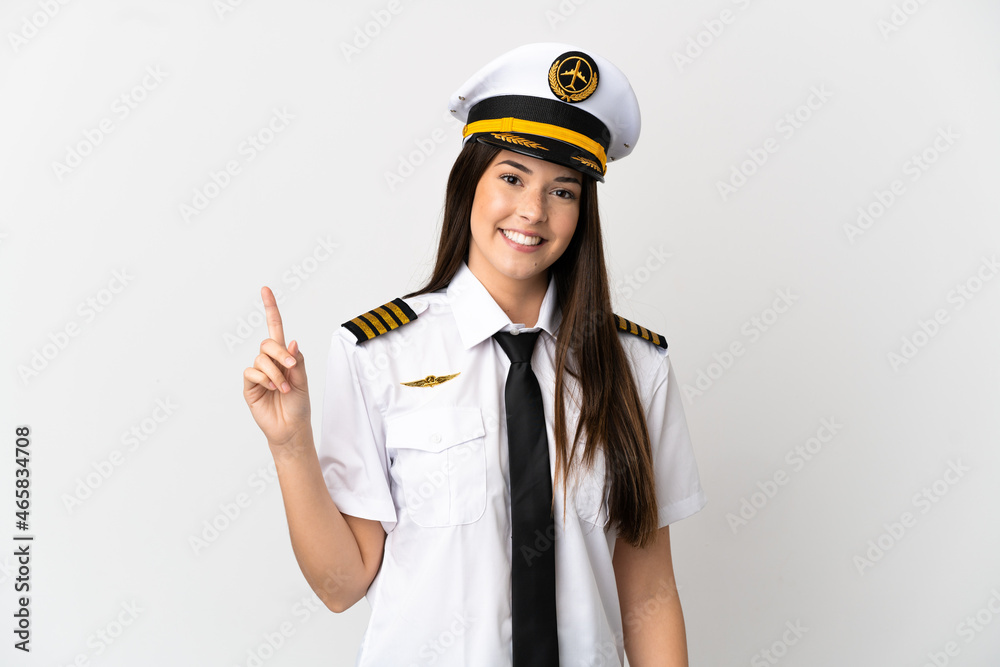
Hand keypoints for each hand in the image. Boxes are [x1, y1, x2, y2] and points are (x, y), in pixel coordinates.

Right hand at [243, 286, 310, 447]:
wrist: (291, 428)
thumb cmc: (298, 405)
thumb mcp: (303, 380)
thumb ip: (298, 361)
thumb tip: (292, 342)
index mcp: (284, 356)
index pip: (275, 328)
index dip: (271, 309)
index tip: (265, 290)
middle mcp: (269, 361)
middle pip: (268, 342)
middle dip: (280, 353)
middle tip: (292, 368)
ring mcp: (258, 373)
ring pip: (261, 359)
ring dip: (276, 373)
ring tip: (283, 388)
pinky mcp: (250, 385)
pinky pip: (252, 371)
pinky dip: (265, 378)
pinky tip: (272, 389)